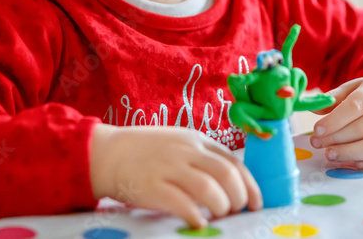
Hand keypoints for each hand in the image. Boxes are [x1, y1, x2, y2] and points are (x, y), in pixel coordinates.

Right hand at [89, 124, 262, 227]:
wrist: (107, 153)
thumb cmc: (146, 152)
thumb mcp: (179, 144)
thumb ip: (202, 158)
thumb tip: (232, 185)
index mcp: (197, 140)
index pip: (234, 162)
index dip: (250, 185)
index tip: (255, 202)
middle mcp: (186, 151)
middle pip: (227, 175)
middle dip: (239, 198)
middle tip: (236, 211)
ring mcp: (169, 167)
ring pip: (209, 189)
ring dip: (221, 207)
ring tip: (218, 216)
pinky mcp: (153, 186)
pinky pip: (182, 204)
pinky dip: (196, 216)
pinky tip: (199, 223)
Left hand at [308, 76, 362, 169]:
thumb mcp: (351, 88)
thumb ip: (333, 98)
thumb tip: (313, 109)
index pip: (356, 105)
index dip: (335, 119)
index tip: (317, 129)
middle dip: (337, 138)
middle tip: (317, 143)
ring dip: (350, 153)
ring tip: (329, 154)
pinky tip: (351, 163)